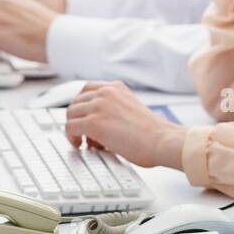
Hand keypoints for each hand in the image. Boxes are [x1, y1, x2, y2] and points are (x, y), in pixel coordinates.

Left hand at [63, 81, 184, 168]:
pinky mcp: (93, 123)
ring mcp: (99, 106)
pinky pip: (70, 128)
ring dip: (75, 129)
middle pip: (75, 102)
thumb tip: (101, 123)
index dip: (82, 106)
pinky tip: (81, 145)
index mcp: (116, 87)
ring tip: (86, 142)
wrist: (163, 141)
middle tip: (85, 134)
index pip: (87, 89)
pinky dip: (71, 138)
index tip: (83, 117)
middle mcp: (106, 93)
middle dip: (78, 119)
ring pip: (70, 115)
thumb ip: (115, 109)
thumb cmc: (154, 133)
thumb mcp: (132, 108)